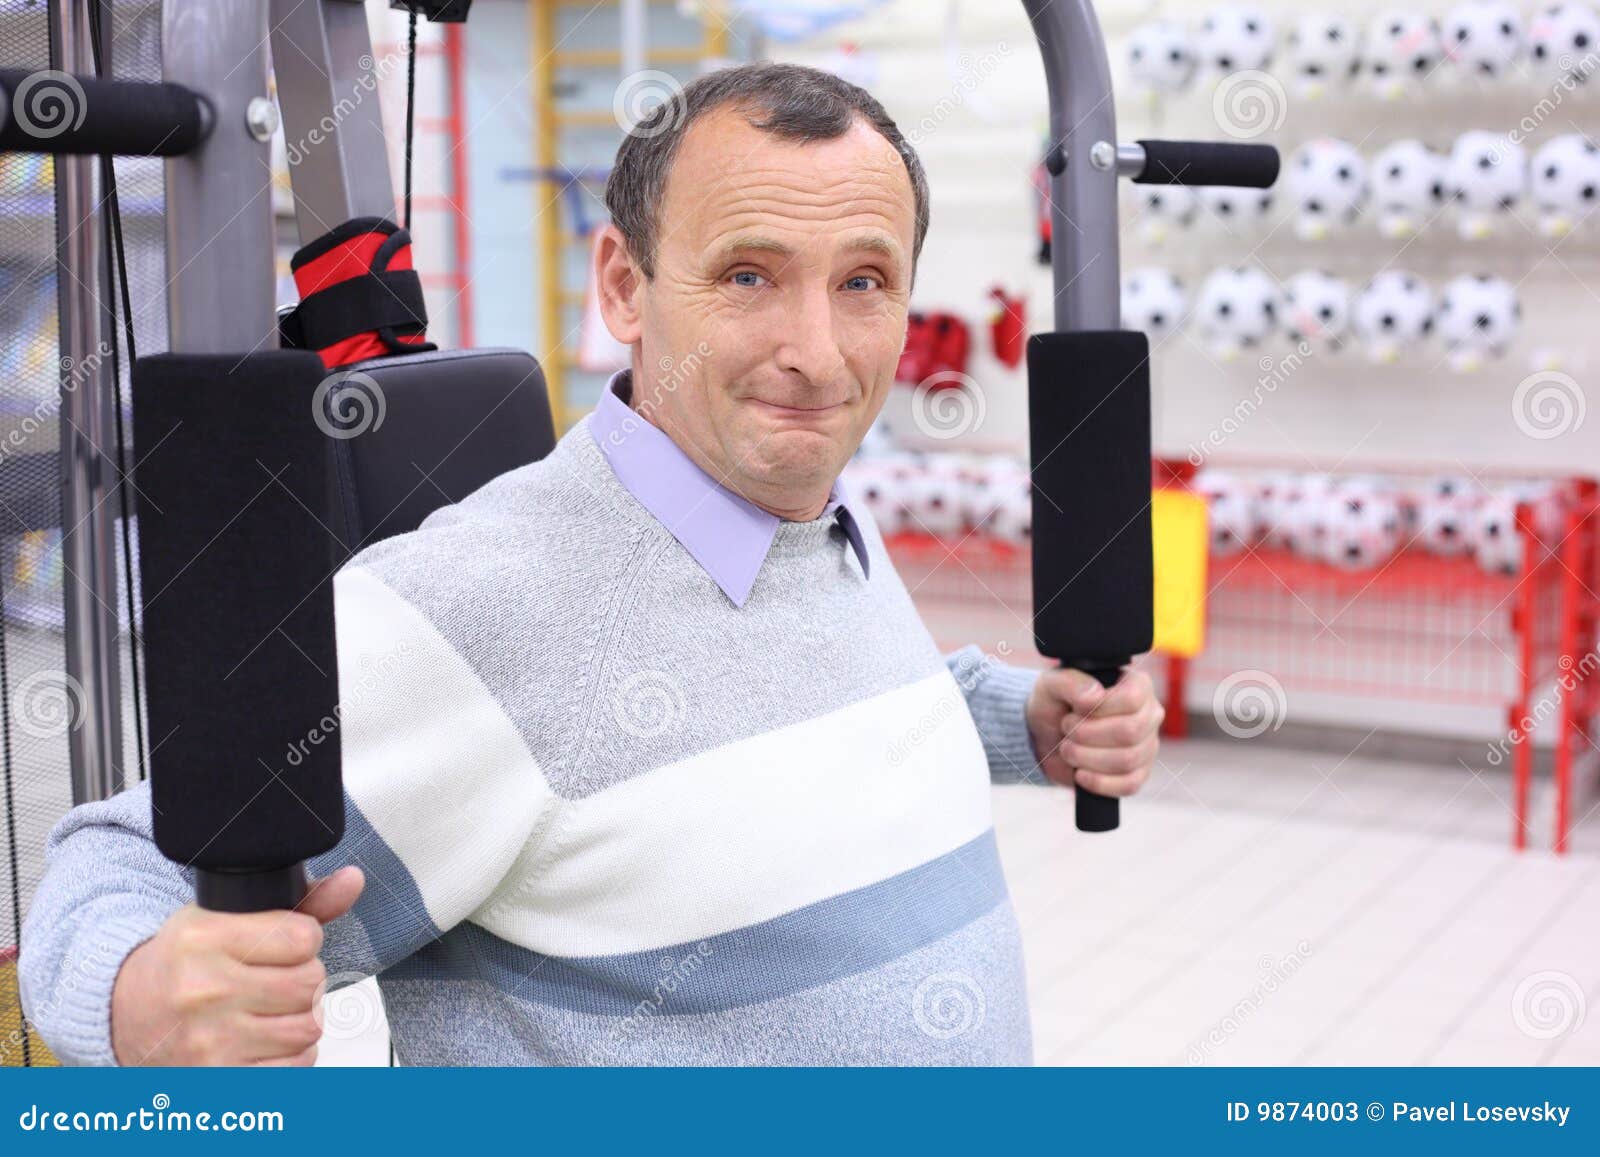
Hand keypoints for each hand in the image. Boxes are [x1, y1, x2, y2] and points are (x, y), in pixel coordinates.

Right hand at [109, 865, 364, 1065]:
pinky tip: (266, 1042)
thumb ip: (301, 902)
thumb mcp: (228, 916)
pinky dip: (291, 1057)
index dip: (305, 939)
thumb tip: (354, 879)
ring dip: (300, 1019)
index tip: (289, 943)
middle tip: (279, 979)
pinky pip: (294, 1069)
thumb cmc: (184, 961)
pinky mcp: (218, 1081)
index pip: (302, 938)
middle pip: (309, 984)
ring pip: (307, 1029)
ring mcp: (209, 1041)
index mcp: (204, 939)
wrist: (126, 1013)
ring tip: (271, 1010)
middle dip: (305, 979)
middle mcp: (203, 990)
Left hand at [1025, 666, 1163, 797]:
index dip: (1098, 709)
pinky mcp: (1139, 773)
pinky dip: (1098, 782)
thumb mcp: (1052, 684)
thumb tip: (1094, 696)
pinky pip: (1129, 785)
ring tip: (1068, 748)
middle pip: (1129, 732)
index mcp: (1137, 685)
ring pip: (1127, 760)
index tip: (1074, 710)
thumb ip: (1071, 682)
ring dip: (1086, 757)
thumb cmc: (1055, 704)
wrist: (1046, 737)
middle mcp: (1148, 714)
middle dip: (1086, 734)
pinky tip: (1080, 774)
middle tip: (1066, 728)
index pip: (1131, 698)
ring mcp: (1147, 746)